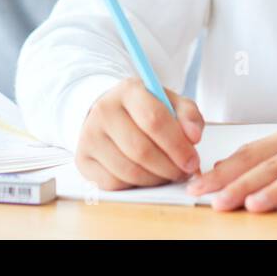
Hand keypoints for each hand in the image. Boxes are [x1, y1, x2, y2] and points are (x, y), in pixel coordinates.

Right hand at [76, 77, 203, 188]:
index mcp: (129, 90)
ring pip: (129, 170)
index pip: (155, 120)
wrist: (109, 112)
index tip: (192, 161)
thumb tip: (194, 137)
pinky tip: (146, 175)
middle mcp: (104, 111)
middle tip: (183, 172)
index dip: (177, 146)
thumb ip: (189, 115)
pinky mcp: (83, 159)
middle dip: (169, 167)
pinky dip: (135, 185)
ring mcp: (90, 135)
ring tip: (167, 174)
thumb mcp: (170, 102)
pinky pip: (114, 183)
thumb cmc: (145, 109)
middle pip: (141, 150)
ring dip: (155, 179)